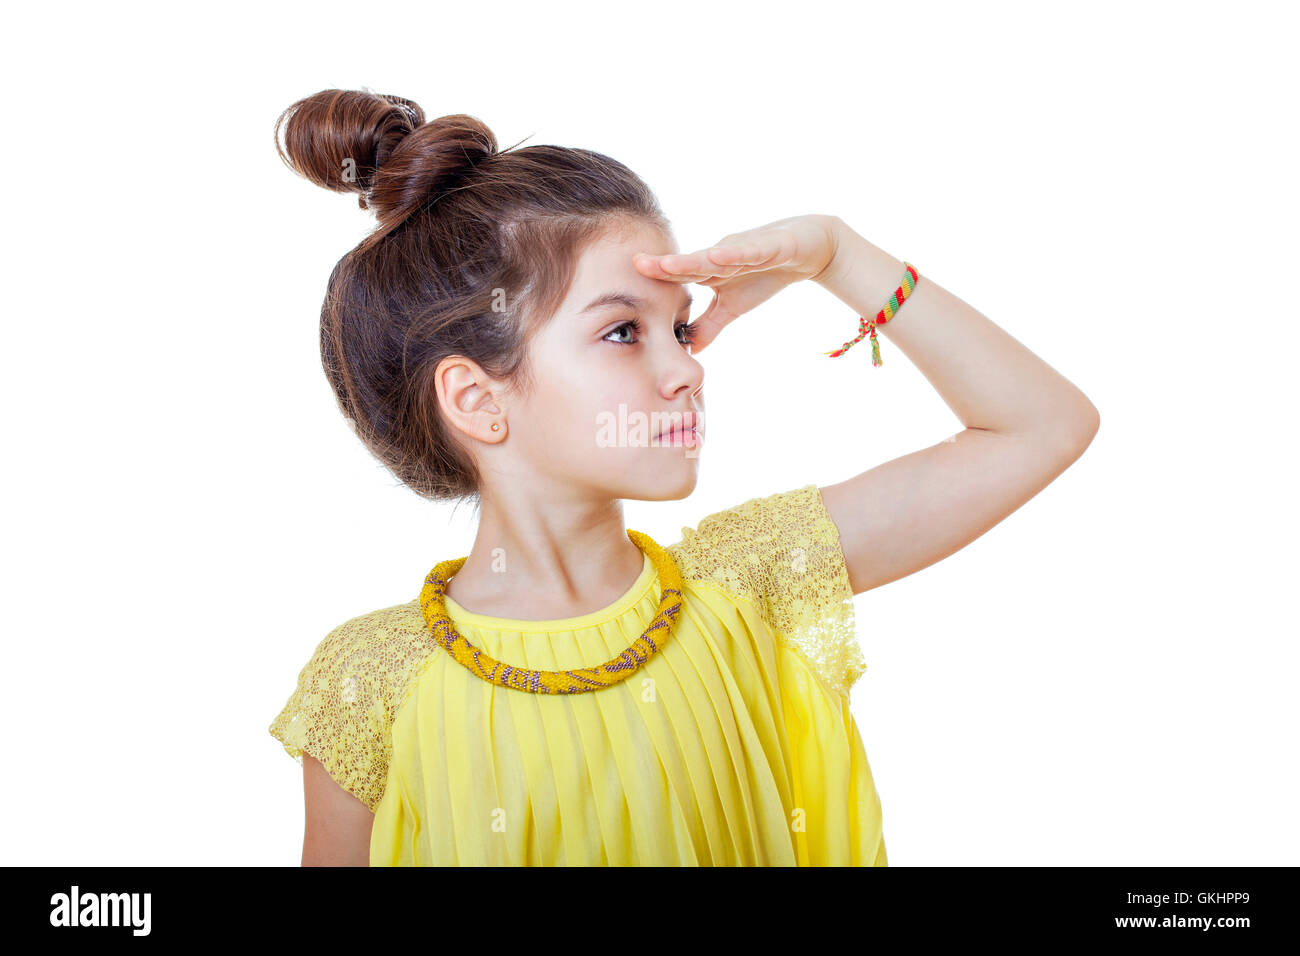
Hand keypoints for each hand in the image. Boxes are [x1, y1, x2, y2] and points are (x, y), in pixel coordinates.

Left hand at [632, 214, 841, 353]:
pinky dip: (738, 253)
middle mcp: (723, 255)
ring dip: (693, 259)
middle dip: (664, 265)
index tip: (625, 279)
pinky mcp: (773, 246)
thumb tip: (688, 350)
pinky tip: (721, 255)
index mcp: (710, 270)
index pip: (679, 275)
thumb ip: (709, 326)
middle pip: (690, 262)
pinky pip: (753, 251)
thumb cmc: (765, 273)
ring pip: (717, 255)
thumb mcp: (733, 307)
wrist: (810, 250)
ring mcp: (746, 249)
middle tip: (636, 264)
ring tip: (668, 263)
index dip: (654, 277)